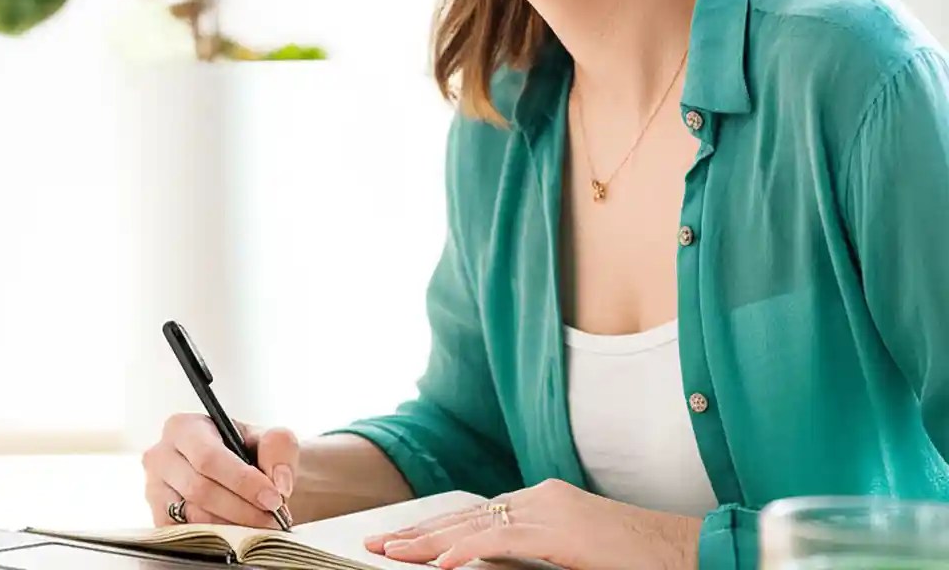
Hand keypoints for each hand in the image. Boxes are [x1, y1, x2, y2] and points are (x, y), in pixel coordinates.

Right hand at [142, 413, 297, 528]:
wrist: (246, 474)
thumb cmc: (253, 452)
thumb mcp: (273, 439)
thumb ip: (279, 448)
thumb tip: (278, 483)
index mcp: (184, 427)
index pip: (208, 457)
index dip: (242, 481)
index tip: (273, 499)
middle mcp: (162, 456)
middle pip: (200, 489)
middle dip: (242, 508)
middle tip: (272, 517)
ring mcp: (155, 489)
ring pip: (193, 516)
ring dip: (233, 525)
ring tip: (262, 525)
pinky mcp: (159, 517)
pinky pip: (184, 534)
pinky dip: (216, 537)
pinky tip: (238, 532)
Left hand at [363, 479, 700, 569]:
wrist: (684, 549)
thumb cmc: (634, 556)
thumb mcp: (573, 552)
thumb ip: (535, 552)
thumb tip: (494, 566)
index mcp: (541, 501)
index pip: (475, 515)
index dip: (436, 529)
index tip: (401, 541)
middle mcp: (538, 498)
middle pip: (465, 517)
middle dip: (419, 533)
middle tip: (377, 545)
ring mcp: (548, 510)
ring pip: (473, 526)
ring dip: (429, 543)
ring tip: (392, 553)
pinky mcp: (559, 530)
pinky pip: (502, 542)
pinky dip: (467, 552)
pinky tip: (442, 565)